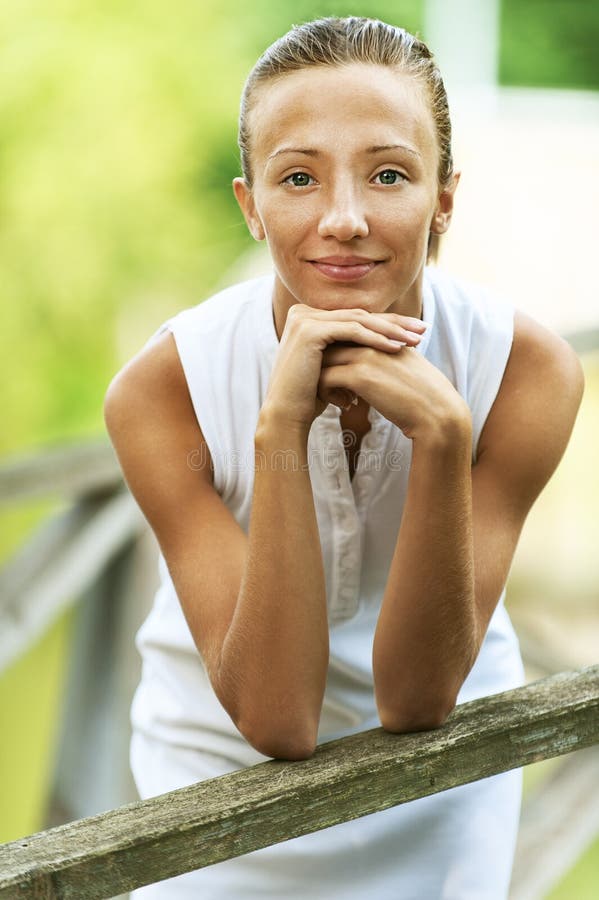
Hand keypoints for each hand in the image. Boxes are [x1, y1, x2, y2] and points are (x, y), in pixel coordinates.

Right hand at [260, 305, 425, 430]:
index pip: (355, 318)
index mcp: (308, 318)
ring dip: (390, 330)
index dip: (386, 323)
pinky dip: (375, 338)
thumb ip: (351, 352)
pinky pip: (351, 331)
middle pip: (359, 316)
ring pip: (358, 321)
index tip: (413, 332)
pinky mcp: (309, 330)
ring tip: (414, 340)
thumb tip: (384, 346)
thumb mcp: (334, 368)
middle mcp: (303, 313)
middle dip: (393, 323)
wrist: (286, 415)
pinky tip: (396, 347)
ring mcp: (304, 319)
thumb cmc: (309, 398)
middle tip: (422, 330)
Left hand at [318, 341, 470, 440]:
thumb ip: (386, 358)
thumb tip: (370, 367)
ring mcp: (365, 355)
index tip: (340, 372)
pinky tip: (344, 405)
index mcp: (383, 333)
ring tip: (337, 397)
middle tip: (334, 386)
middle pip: (330, 342)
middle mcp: (372, 339)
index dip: (338, 352)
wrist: (437, 414)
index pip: (346, 333)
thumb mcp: (405, 367)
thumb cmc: (423, 395)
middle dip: (325, 363)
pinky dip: (326, 393)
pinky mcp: (359, 375)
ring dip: (322, 378)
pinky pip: (324, 378)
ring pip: (323, 359)